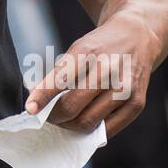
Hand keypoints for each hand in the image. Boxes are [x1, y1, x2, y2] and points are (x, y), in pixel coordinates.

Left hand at [25, 3, 167, 139]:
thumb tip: (35, 102)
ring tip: (64, 119)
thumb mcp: (76, 50)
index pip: (59, 80)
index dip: (42, 98)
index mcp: (87, 52)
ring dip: (70, 125)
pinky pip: (107, 129)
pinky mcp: (137, 103)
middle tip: (47, 116)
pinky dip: (91, 130)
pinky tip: (83, 123)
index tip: (30, 110)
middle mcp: (108, 70)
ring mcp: (125, 88)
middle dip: (54, 116)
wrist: (137, 36)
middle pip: (72, 107)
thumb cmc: (100, 46)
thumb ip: (58, 76)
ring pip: (88, 122)